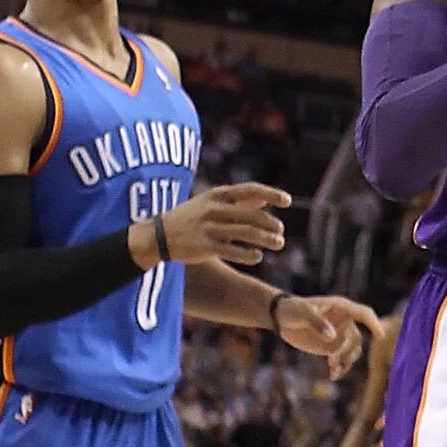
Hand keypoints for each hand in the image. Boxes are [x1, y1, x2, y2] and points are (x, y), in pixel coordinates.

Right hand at [137, 183, 289, 271]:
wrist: (159, 235)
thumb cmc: (190, 217)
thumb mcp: (212, 202)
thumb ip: (239, 202)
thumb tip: (264, 200)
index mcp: (218, 194)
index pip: (250, 189)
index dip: (271, 194)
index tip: (287, 201)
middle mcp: (214, 209)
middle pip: (252, 214)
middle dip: (271, 223)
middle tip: (281, 231)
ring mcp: (209, 227)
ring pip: (246, 233)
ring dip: (266, 239)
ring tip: (279, 244)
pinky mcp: (204, 246)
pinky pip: (232, 251)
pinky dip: (248, 254)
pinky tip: (258, 257)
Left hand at [276, 295, 383, 381]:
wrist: (282, 318)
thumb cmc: (294, 309)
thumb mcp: (303, 312)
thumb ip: (318, 323)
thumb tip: (332, 336)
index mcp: (342, 308)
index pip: (364, 314)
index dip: (374, 323)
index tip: (380, 336)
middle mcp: (345, 322)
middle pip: (356, 338)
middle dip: (346, 349)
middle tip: (332, 358)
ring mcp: (339, 336)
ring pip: (352, 351)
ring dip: (346, 361)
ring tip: (332, 367)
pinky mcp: (331, 348)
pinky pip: (341, 359)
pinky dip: (340, 368)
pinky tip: (333, 375)